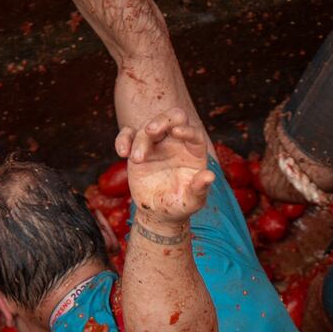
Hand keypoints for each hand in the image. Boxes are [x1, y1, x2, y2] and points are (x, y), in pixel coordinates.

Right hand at [116, 112, 214, 226]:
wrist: (159, 213)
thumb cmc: (180, 205)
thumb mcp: (192, 201)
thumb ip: (200, 189)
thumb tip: (210, 176)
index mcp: (194, 151)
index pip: (194, 133)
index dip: (187, 130)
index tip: (177, 132)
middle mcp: (176, 142)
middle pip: (173, 118)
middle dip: (162, 120)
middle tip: (150, 131)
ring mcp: (157, 143)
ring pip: (147, 128)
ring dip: (140, 142)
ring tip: (137, 160)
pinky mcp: (138, 148)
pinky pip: (129, 135)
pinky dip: (123, 139)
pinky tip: (122, 153)